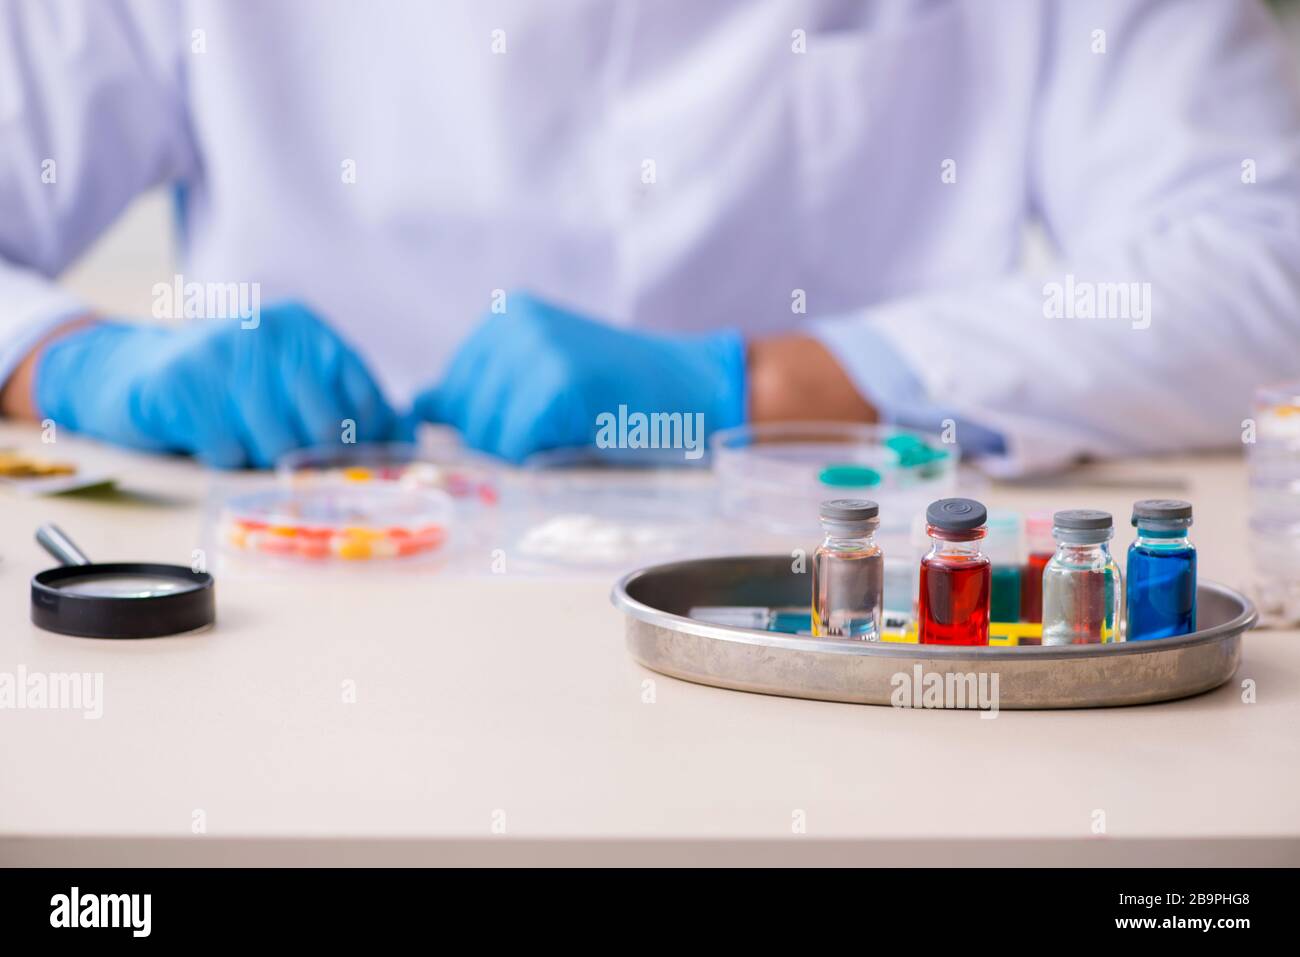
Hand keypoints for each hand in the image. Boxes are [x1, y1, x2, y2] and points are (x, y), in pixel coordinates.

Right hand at [34, 302, 394, 467]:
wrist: (140, 375)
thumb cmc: (232, 389)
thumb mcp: (293, 383)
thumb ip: (350, 402)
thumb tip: (411, 436)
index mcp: (308, 329)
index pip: (364, 399)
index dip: (365, 443)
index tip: (352, 465)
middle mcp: (271, 331)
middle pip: (325, 426)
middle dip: (312, 458)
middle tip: (288, 458)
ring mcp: (224, 352)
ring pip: (279, 443)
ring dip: (265, 459)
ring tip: (246, 442)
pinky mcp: (183, 383)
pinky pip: (228, 451)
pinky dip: (224, 459)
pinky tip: (210, 437)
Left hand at [413, 292, 745, 462]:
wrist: (695, 387)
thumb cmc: (621, 394)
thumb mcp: (541, 375)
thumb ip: (482, 390)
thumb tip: (417, 410)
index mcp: (506, 317)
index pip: (450, 393)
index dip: (487, 424)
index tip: (537, 420)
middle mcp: (513, 323)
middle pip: (464, 417)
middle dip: (503, 440)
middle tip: (563, 425)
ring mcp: (535, 349)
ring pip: (488, 436)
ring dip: (527, 451)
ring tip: (576, 425)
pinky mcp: (558, 382)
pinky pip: (519, 446)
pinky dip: (545, 456)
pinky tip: (583, 431)